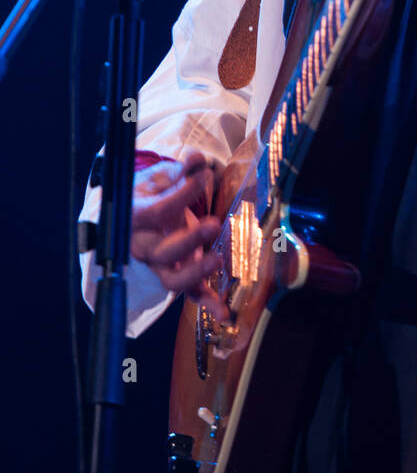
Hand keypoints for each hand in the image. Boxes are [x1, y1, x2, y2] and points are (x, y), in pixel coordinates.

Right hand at [130, 152, 229, 321]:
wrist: (135, 224)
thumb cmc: (149, 199)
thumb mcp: (158, 182)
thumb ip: (179, 171)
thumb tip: (197, 159)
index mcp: (136, 221)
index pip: (156, 211)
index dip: (180, 195)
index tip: (203, 177)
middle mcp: (145, 249)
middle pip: (162, 252)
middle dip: (188, 240)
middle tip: (213, 224)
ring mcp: (161, 268)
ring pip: (173, 280)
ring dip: (195, 273)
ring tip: (217, 259)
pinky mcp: (179, 278)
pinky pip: (191, 295)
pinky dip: (208, 304)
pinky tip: (225, 313)